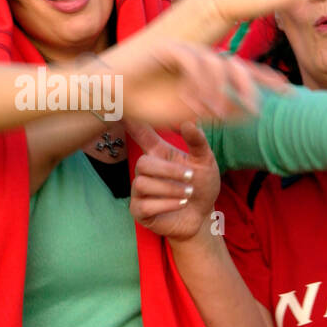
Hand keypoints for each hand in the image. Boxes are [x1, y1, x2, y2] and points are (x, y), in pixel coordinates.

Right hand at [99, 39, 287, 127]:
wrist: (113, 95)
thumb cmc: (148, 105)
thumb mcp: (190, 114)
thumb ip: (219, 113)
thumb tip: (250, 112)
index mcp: (208, 73)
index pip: (243, 72)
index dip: (267, 81)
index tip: (290, 93)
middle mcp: (201, 58)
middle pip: (236, 64)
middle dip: (251, 85)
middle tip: (258, 107)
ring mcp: (187, 49)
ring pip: (215, 63)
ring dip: (218, 92)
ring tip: (213, 114)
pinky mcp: (170, 46)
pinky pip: (194, 60)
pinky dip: (198, 82)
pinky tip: (193, 102)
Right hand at [128, 121, 218, 241]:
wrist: (203, 217)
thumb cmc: (202, 186)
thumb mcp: (205, 162)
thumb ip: (198, 142)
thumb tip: (188, 123)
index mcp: (158, 153)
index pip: (140, 134)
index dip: (130, 123)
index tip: (120, 109)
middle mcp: (145, 170)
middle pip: (143, 163)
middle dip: (168, 170)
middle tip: (190, 177)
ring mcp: (140, 191)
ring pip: (142, 184)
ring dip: (170, 189)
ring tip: (188, 193)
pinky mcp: (139, 211)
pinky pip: (144, 205)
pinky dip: (165, 204)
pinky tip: (180, 204)